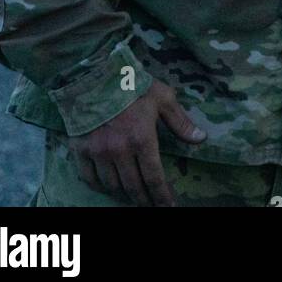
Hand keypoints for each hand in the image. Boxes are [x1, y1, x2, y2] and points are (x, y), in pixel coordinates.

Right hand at [67, 81, 205, 206]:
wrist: (93, 76)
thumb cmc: (132, 85)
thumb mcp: (163, 99)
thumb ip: (181, 122)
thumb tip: (201, 139)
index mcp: (142, 139)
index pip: (154, 177)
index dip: (162, 195)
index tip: (168, 205)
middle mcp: (119, 151)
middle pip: (133, 186)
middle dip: (145, 199)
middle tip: (152, 205)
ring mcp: (98, 153)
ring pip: (112, 185)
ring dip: (124, 195)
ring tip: (133, 197)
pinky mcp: (80, 150)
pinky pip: (89, 178)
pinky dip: (100, 187)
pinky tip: (108, 188)